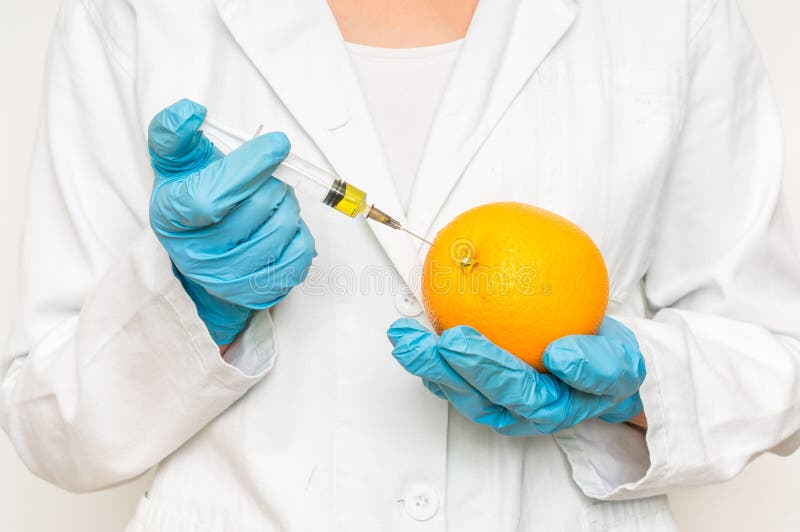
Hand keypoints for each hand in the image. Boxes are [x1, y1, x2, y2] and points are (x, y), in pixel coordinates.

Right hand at [148, 99, 315, 343]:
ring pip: (282, 230)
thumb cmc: (193, 198)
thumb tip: (189, 113)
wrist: (203, 251)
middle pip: (256, 210)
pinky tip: (282, 225)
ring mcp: (228, 278)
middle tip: (272, 176)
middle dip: (275, 182)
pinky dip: (300, 233)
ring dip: (288, 205)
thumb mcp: (175, 164)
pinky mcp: (260, 291)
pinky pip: (300, 254)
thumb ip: (174, 134)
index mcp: (171, 217)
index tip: (277, 145)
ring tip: (276, 200)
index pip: (211, 197)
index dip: (249, 167)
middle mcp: (195, 255)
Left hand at [387, 317, 644, 434]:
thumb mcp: (620, 364)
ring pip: (457, 390)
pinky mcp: (483, 388)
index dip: (483, 368)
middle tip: (414, 339)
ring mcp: (497, 402)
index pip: (514, 391)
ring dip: (426, 364)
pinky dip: (431, 356)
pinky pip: (453, 376)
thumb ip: (598, 367)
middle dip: (440, 368)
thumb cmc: (608, 364)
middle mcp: (517, 412)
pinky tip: (415, 331)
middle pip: (474, 394)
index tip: (458, 339)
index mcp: (550, 408)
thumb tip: (561, 356)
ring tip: (402, 336)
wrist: (602, 367)